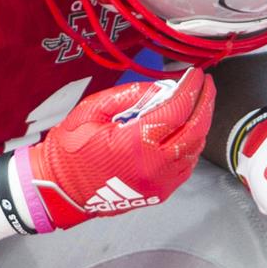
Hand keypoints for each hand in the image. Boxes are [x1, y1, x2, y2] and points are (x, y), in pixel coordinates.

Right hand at [20, 70, 216, 229]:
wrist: (59, 190)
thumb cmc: (69, 150)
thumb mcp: (91, 111)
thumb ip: (128, 95)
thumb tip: (162, 88)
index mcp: (135, 143)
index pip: (177, 109)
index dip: (191, 88)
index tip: (195, 75)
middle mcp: (153, 166)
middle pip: (196, 129)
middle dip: (205, 103)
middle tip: (206, 86)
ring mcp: (159, 183)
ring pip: (195, 149)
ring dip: (200, 124)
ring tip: (196, 105)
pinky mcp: (159, 192)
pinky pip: (186, 166)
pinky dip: (191, 145)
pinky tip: (185, 131)